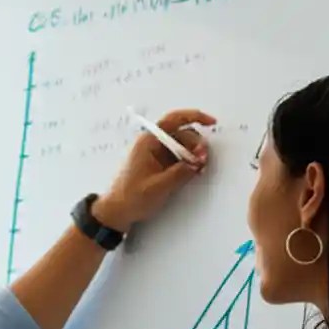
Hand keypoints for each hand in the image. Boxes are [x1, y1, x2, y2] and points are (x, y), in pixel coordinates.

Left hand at [93, 109, 215, 231]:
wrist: (116, 211)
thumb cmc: (131, 197)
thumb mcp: (159, 186)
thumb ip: (181, 172)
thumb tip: (198, 162)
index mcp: (148, 142)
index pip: (174, 120)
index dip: (195, 117)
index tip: (211, 123)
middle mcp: (152, 144)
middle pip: (182, 134)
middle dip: (196, 144)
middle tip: (202, 160)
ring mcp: (156, 154)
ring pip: (182, 146)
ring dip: (193, 154)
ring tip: (199, 168)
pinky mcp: (159, 164)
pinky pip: (178, 157)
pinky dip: (188, 162)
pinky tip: (193, 172)